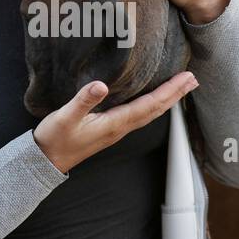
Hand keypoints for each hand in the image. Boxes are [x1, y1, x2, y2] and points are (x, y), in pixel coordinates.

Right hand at [33, 71, 198, 173]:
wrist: (46, 160)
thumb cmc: (55, 138)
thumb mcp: (65, 117)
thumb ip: (83, 101)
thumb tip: (100, 85)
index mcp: (115, 124)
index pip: (149, 105)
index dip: (169, 91)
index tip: (186, 78)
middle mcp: (120, 128)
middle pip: (155, 110)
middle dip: (175, 95)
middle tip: (193, 79)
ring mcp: (116, 130)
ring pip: (149, 113)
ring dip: (167, 100)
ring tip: (181, 88)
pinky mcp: (110, 129)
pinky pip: (139, 115)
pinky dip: (153, 105)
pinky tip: (153, 99)